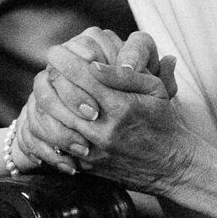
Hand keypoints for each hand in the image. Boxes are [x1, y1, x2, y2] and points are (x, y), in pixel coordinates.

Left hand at [14, 28, 195, 192]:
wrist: (169, 165)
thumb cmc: (160, 119)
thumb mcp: (154, 89)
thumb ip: (123, 74)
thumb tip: (91, 63)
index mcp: (121, 107)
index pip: (80, 75)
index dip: (63, 59)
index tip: (56, 51)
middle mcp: (103, 130)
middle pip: (60, 95)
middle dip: (52, 76)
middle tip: (52, 68)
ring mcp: (92, 151)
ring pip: (51, 119)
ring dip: (47, 99)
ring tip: (50, 88)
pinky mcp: (85, 166)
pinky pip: (53, 144)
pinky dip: (48, 125)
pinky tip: (52, 112)